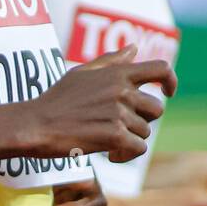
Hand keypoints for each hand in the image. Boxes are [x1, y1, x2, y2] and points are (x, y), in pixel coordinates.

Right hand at [35, 45, 176, 164]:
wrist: (35, 125)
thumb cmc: (56, 100)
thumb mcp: (81, 73)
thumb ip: (110, 62)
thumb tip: (134, 49)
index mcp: (117, 74)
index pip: (160, 69)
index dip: (170, 81)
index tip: (168, 92)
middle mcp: (121, 90)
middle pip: (156, 109)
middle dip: (142, 121)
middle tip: (119, 127)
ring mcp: (119, 112)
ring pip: (145, 132)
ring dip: (129, 140)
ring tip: (107, 141)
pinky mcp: (115, 135)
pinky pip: (137, 148)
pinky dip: (126, 155)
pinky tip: (110, 156)